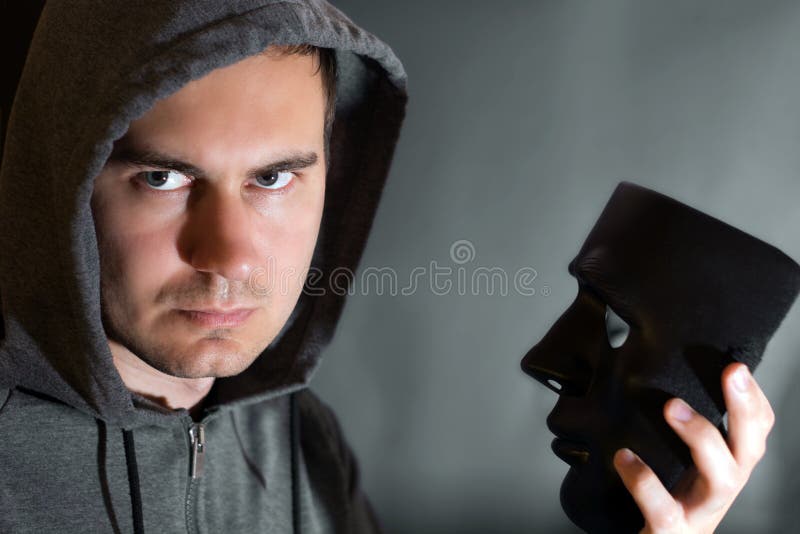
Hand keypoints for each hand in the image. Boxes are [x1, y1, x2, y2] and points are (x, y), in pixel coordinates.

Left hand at [612, 362, 774, 533]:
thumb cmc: (664, 504)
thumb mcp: (678, 467)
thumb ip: (677, 434)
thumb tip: (660, 383)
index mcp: (723, 469)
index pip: (755, 433)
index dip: (754, 401)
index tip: (737, 367)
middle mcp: (719, 491)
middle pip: (749, 451)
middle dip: (744, 410)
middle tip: (731, 373)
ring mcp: (698, 513)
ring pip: (722, 479)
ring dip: (702, 437)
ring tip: (671, 405)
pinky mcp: (670, 532)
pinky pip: (663, 509)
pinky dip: (644, 480)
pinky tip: (624, 457)